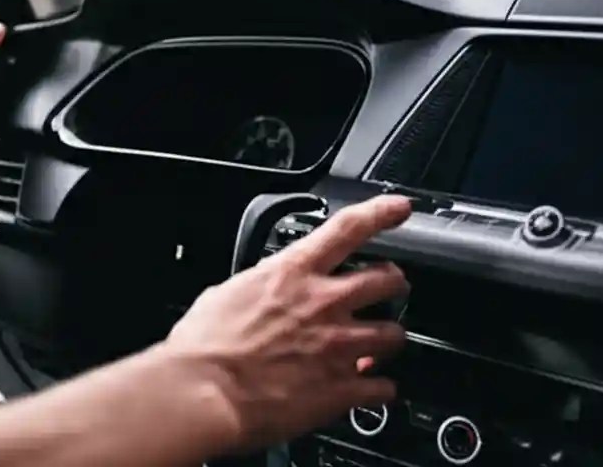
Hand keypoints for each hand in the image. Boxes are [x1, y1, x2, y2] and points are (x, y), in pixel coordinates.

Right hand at [164, 196, 411, 452]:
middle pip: (388, 280)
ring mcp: (338, 347)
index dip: (381, 212)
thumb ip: (259, 286)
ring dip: (388, 340)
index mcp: (292, 274)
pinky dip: (379, 389)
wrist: (202, 394)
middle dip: (395, 284)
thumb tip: (263, 288)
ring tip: (377, 347)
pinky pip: (384, 388)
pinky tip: (370, 390)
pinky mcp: (341, 390)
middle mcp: (324, 304)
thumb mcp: (227, 293)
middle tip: (391, 289)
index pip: (348, 228)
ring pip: (394, 335)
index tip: (400, 208)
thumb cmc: (203, 346)